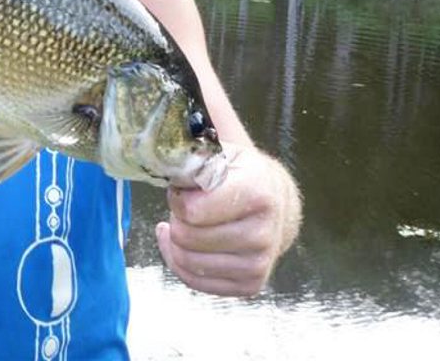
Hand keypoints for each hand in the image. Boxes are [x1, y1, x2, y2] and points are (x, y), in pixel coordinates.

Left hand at [155, 145, 300, 296]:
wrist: (274, 202)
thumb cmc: (237, 176)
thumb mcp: (218, 155)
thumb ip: (191, 159)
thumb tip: (166, 168)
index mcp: (256, 193)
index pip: (192, 210)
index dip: (177, 198)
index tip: (184, 190)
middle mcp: (262, 232)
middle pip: (186, 237)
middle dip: (178, 219)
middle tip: (188, 207)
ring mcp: (259, 263)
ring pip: (186, 261)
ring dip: (177, 241)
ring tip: (190, 223)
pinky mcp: (250, 285)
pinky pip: (193, 280)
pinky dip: (179, 262)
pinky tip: (184, 244)